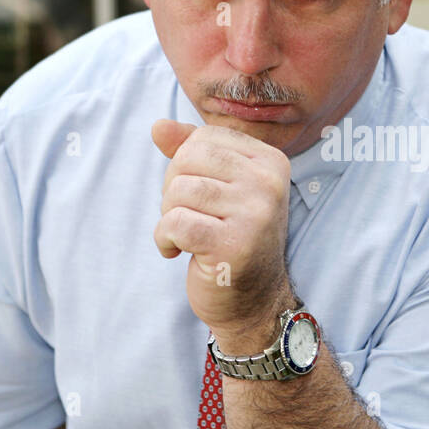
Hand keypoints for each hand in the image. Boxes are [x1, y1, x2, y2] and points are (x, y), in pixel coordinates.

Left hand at [151, 119, 293, 346]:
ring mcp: (255, 213)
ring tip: (185, 235)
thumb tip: (158, 126)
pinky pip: (174, 223)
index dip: (184, 166)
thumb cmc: (232, 240)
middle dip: (172, 189)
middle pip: (188, 159)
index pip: (203, 138)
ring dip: (168, 216)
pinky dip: (164, 239)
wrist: (254, 302)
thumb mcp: (218, 189)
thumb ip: (191, 153)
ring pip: (178, 190)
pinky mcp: (234, 244)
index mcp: (270, 162)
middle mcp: (269, 183)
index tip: (198, 198)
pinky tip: (177, 252)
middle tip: (187, 217)